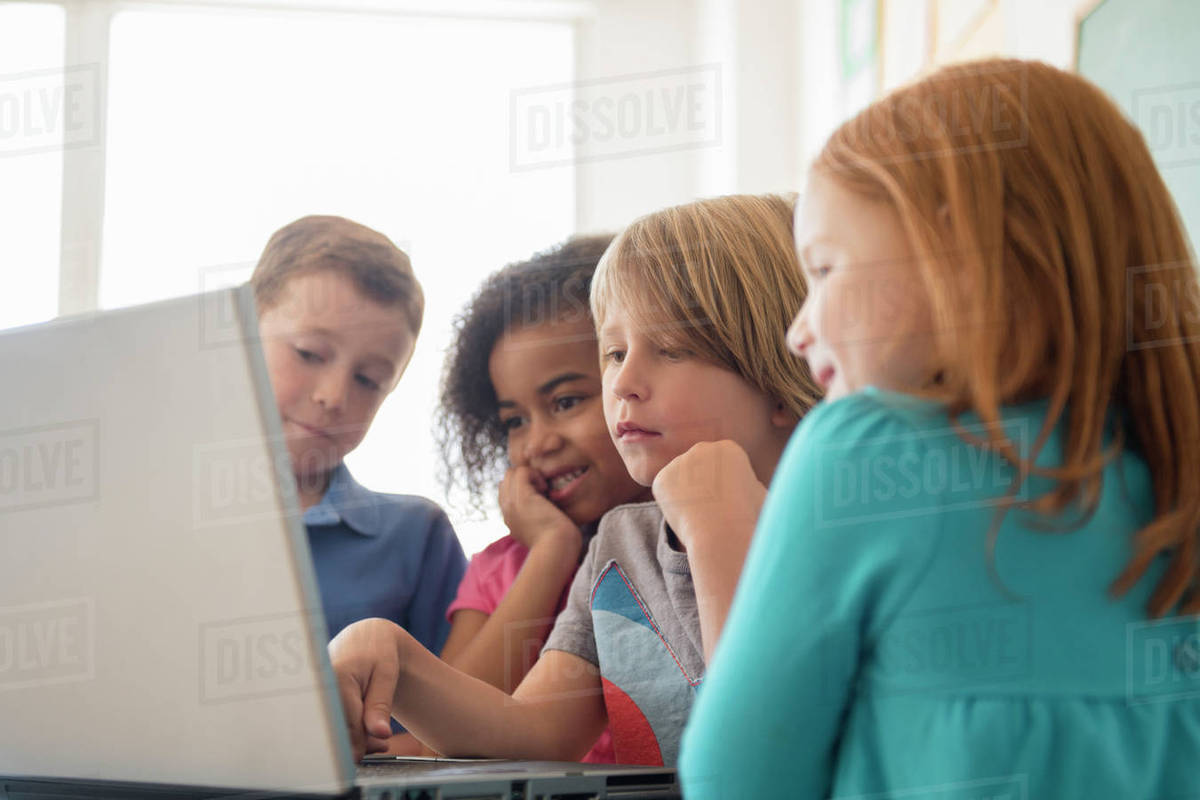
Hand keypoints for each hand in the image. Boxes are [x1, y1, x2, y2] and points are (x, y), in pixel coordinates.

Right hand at [328, 618, 406, 761]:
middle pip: (336, 730)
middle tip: (382, 746)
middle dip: (359, 744)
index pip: (348, 723)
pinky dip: (347, 732)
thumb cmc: (378, 653)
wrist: (364, 638)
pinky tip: (365, 734)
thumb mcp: (386, 675)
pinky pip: (330, 723)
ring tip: (379, 741)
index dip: (362, 742)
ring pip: (332, 730)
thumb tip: (381, 734)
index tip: (379, 747)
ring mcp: (314, 694)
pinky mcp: (315, 700)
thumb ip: (380, 705)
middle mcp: (319, 688)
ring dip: (353, 741)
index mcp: (336, 678)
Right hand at [498, 465, 581, 552]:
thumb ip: (536, 519)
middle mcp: (506, 510)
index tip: (540, 497)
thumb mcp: (542, 531)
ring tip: (544, 491)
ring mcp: (511, 503)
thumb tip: (545, 506)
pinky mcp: (522, 497)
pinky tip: (546, 489)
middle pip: (506, 479)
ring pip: (511, 473)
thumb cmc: (558, 545)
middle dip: (524, 478)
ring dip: (530, 476)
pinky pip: (521, 471)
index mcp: (510, 519)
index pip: (506, 491)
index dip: (522, 487)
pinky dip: (535, 475)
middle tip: (542, 492)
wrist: (556, 552)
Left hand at [651, 440, 766, 551]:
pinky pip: (666, 491)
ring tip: (701, 515)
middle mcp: (702, 448)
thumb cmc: (747, 518)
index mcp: (729, 448)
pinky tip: (686, 515)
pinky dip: (672, 505)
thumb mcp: (759, 494)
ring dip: (687, 495)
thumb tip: (745, 483)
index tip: (731, 503)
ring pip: (681, 480)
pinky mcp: (661, 478)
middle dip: (703, 486)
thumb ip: (747, 482)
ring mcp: (679, 462)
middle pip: (700, 467)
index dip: (725, 488)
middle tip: (712, 511)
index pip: (721, 465)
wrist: (722, 532)